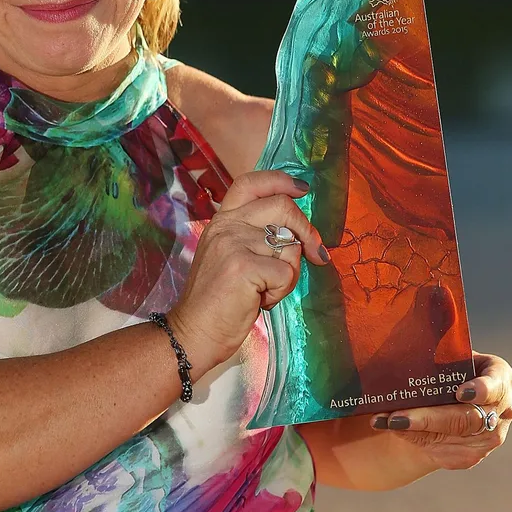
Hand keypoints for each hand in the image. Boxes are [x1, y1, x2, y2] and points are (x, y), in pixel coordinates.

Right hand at [169, 170, 329, 373]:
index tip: (303, 190)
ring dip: (288, 274)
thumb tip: (296, 231)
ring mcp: (233, 243)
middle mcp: (227, 225)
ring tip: (264, 289)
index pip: (251, 183)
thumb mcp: (229, 255)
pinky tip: (260, 300)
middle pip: (282, 207)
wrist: (195, 331)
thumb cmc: (218, 299)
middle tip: (317, 254)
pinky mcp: (244, 266)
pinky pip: (286, 272)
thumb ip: (253, 236)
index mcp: (223, 220)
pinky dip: (280, 292)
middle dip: (307, 231)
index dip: (281, 181)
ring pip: (291, 246)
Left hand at [370, 350, 511, 470]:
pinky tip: (392, 428)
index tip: (460, 392)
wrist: (443, 401)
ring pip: (451, 437)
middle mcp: (501, 409)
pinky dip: (414, 438)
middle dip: (429, 417)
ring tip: (385, 421)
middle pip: (467, 418)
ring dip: (415, 430)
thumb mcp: (445, 355)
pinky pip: (442, 450)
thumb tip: (402, 341)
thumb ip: (435, 350)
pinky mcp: (471, 455)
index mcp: (499, 377)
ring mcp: (489, 436)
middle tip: (397, 416)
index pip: (497, 384)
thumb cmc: (443, 368)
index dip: (482, 389)